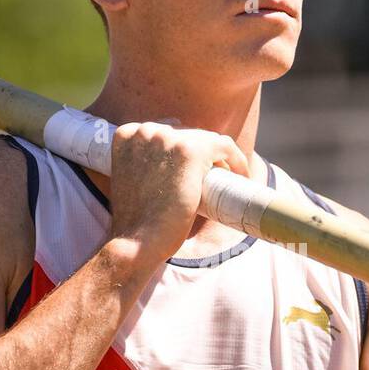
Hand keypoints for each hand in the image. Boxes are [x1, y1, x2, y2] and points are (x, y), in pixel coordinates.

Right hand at [108, 119, 249, 262]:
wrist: (137, 240)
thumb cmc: (135, 220)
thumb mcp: (130, 181)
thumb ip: (141, 165)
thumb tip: (166, 169)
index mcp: (126, 134)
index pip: (166, 132)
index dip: (183, 149)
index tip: (193, 169)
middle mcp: (146, 130)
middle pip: (187, 134)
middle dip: (203, 153)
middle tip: (214, 177)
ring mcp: (168, 138)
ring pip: (207, 139)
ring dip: (220, 157)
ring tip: (228, 178)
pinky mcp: (191, 151)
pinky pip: (225, 146)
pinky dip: (237, 159)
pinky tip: (242, 176)